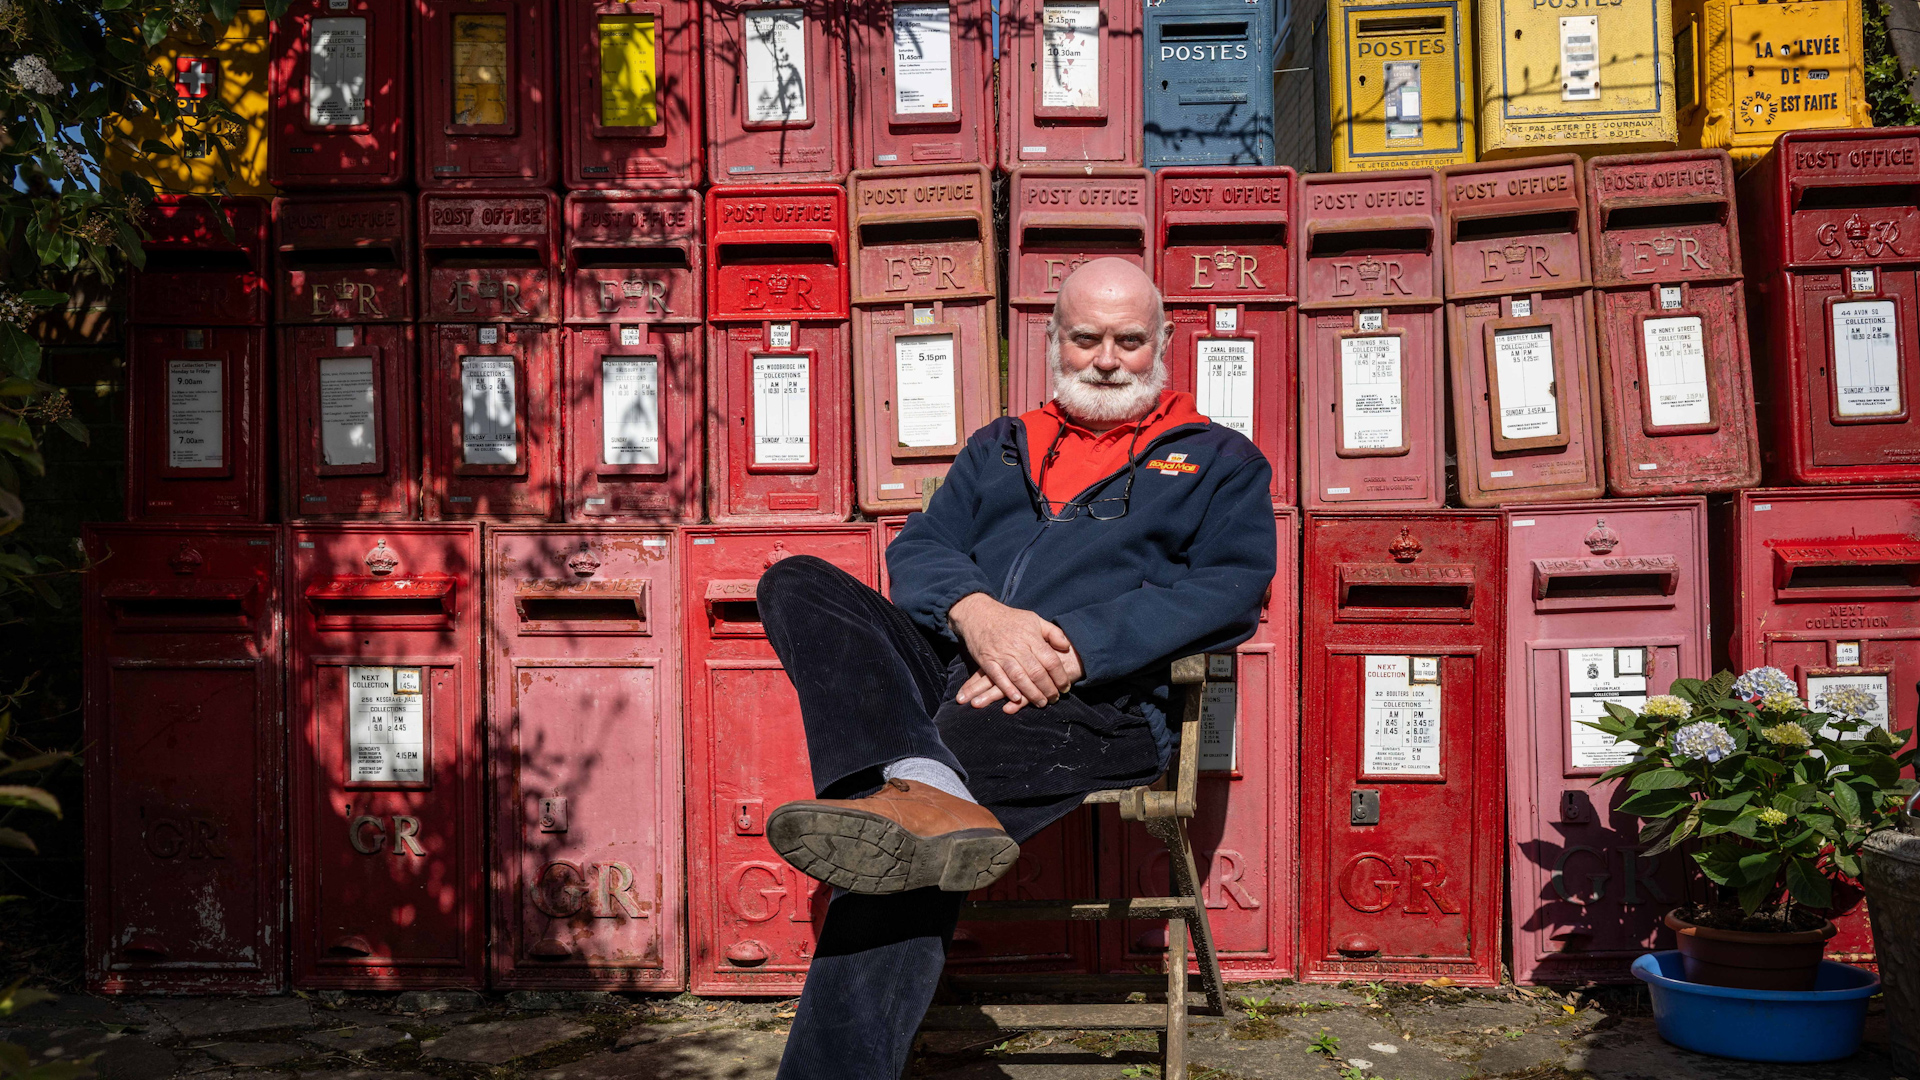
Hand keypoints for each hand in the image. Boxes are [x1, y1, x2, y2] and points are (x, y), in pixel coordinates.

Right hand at [947, 593, 1079, 712]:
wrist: (979, 614)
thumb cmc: (1010, 618)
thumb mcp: (1034, 619)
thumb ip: (1053, 632)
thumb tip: (1066, 647)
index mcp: (1031, 637)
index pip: (1050, 660)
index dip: (1060, 676)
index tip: (1065, 687)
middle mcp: (1017, 647)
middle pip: (1037, 672)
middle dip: (1048, 689)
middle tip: (1055, 699)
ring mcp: (1001, 655)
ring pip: (1020, 678)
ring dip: (1032, 693)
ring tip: (1041, 703)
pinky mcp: (987, 661)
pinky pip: (998, 678)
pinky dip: (1008, 689)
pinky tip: (1017, 699)